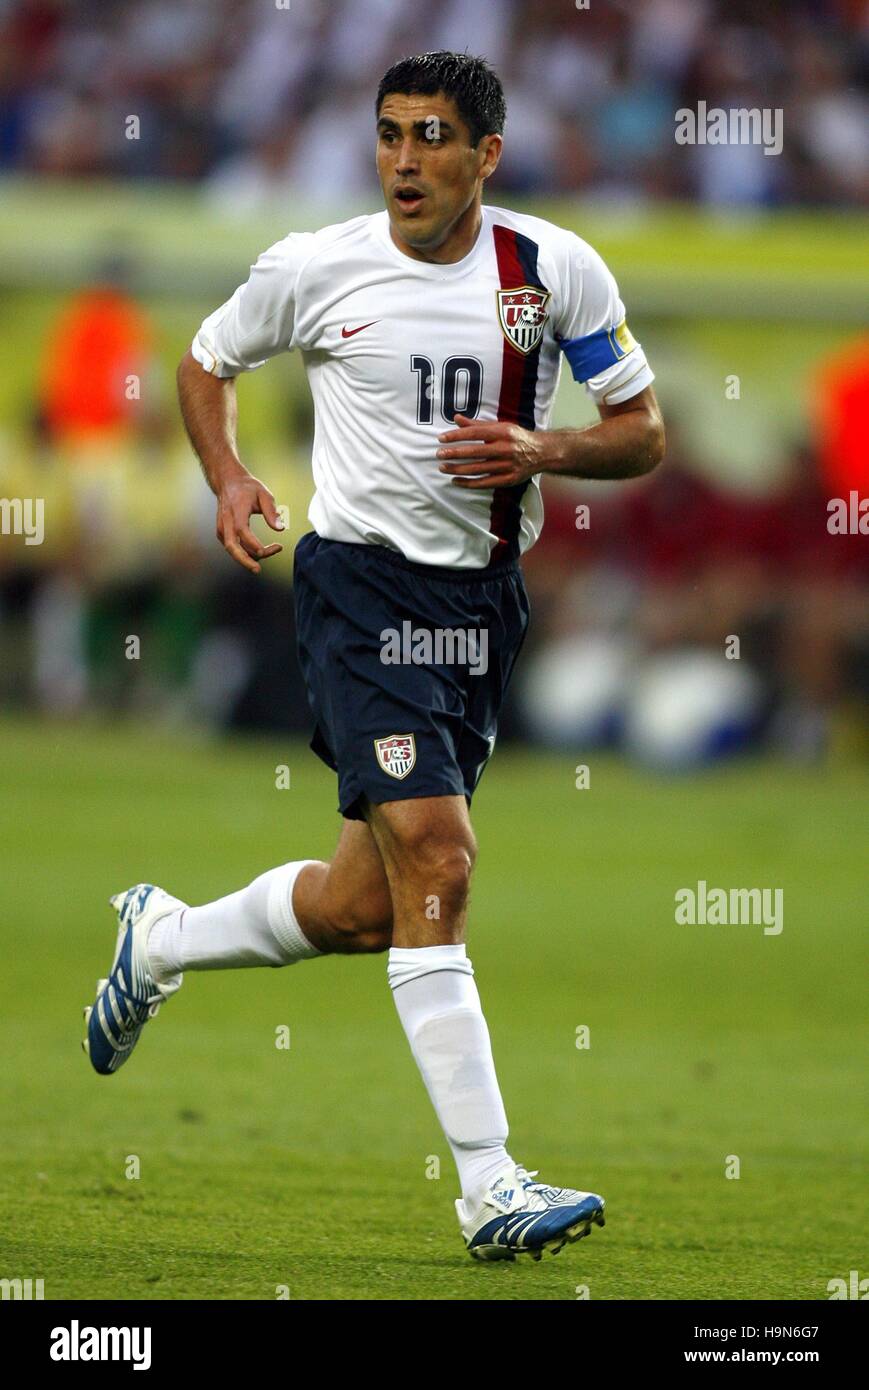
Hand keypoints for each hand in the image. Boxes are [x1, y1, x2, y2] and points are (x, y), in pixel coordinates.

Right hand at [216, 471, 283, 573]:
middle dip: (244, 560)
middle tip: (258, 569)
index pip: (242, 530)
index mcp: (236, 510)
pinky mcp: (222, 533)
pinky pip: (233, 547)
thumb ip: (272, 511)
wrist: (228, 482)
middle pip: (232, 546)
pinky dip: (245, 552)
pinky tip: (260, 550)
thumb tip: (280, 528)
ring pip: (232, 550)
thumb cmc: (247, 488)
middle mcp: (226, 521)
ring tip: (271, 551)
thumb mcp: (263, 494)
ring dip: (249, 556)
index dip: (252, 543)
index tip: (264, 549)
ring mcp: (222, 528)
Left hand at [436, 414, 561, 488]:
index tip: (441, 438)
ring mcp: (507, 466)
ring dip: (458, 469)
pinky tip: (456, 480)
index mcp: (502, 432)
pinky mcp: (508, 479)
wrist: (542, 453)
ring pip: (478, 469)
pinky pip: (485, 483)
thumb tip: (456, 418)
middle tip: (438, 454)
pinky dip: (468, 483)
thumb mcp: (500, 426)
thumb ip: (477, 425)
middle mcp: (505, 449)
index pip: (475, 433)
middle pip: (475, 452)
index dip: (457, 436)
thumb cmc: (516, 437)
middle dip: (454, 453)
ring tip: (443, 467)